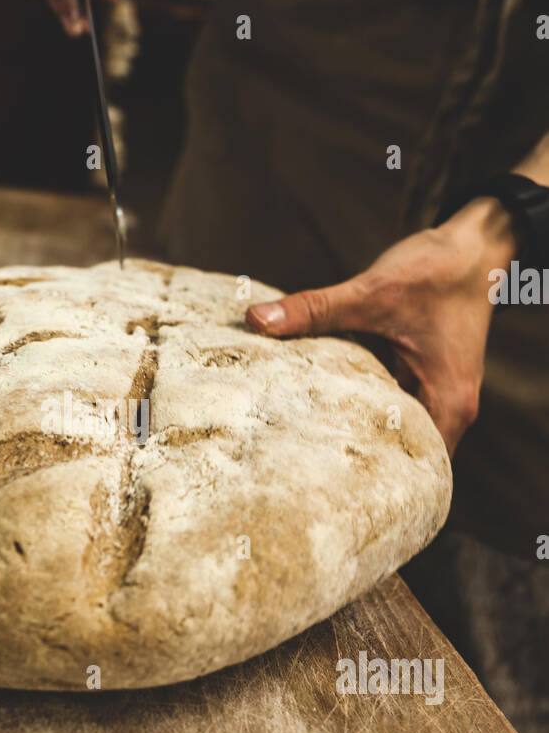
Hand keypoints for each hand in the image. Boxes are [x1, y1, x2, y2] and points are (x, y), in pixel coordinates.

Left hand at [245, 200, 518, 456]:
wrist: (475, 244)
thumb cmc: (438, 269)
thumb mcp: (372, 291)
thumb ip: (315, 308)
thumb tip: (258, 320)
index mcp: (448, 402)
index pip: (416, 468)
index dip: (373, 482)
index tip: (327, 488)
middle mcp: (451, 408)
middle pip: (405, 458)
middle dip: (359, 464)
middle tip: (305, 473)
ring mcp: (441, 395)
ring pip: (400, 434)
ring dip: (362, 437)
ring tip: (309, 451)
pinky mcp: (428, 380)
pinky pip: (397, 408)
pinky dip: (368, 410)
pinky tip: (329, 410)